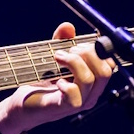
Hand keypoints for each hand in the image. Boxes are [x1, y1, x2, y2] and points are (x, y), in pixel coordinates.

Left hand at [0, 22, 115, 133]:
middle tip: (66, 52)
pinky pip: (75, 95)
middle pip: (105, 71)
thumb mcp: (54, 58)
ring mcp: (80, 102)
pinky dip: (65, 83)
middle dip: (86, 54)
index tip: (77, 45)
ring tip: (57, 58)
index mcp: (93, 81)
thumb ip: (62, 41)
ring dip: (73, 62)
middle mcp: (91, 93)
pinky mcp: (64, 107)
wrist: (24, 105)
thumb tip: (68, 26)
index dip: (96, 50)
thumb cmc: (42, 83)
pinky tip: (57, 81)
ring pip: (90, 79)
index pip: (110, 64)